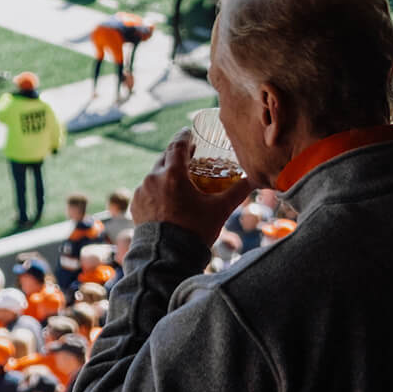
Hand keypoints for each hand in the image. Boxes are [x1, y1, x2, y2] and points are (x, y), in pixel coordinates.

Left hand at [130, 129, 250, 241]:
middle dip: (177, 155)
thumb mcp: (220, 209)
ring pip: (155, 174)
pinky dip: (158, 189)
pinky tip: (168, 198)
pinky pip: (148, 190)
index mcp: (173, 174)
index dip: (185, 136)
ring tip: (180, 180)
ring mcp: (142, 192)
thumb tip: (256, 178)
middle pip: (165, 158)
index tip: (189, 132)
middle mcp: (153, 178)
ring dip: (167, 173)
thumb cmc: (195, 231)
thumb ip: (238, 191)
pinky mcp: (136, 206)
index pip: (178, 145)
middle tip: (190, 156)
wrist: (167, 258)